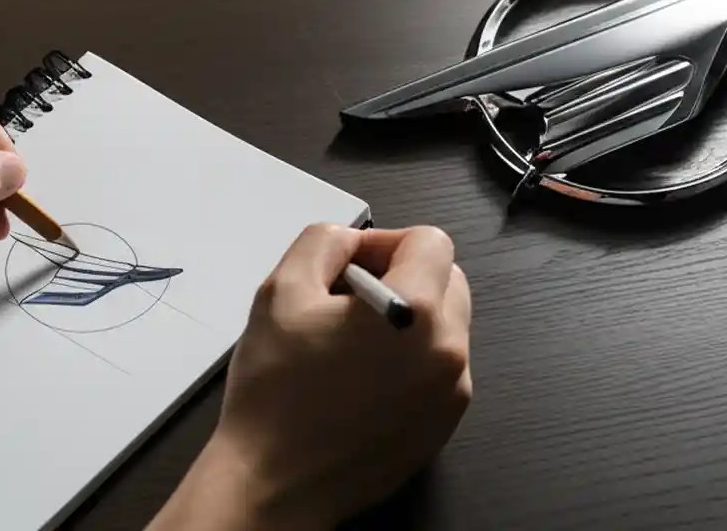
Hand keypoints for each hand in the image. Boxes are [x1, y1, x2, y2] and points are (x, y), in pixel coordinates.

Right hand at [148, 223, 471, 530]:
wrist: (274, 484)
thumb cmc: (274, 391)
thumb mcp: (282, 290)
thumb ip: (324, 242)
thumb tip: (353, 241)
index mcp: (415, 312)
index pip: (431, 241)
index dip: (387, 241)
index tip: (350, 267)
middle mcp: (449, 351)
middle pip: (448, 280)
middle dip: (403, 276)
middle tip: (347, 301)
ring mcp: (452, 393)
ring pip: (446, 325)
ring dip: (409, 319)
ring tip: (352, 344)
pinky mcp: (444, 425)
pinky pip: (440, 369)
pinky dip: (411, 360)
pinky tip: (362, 379)